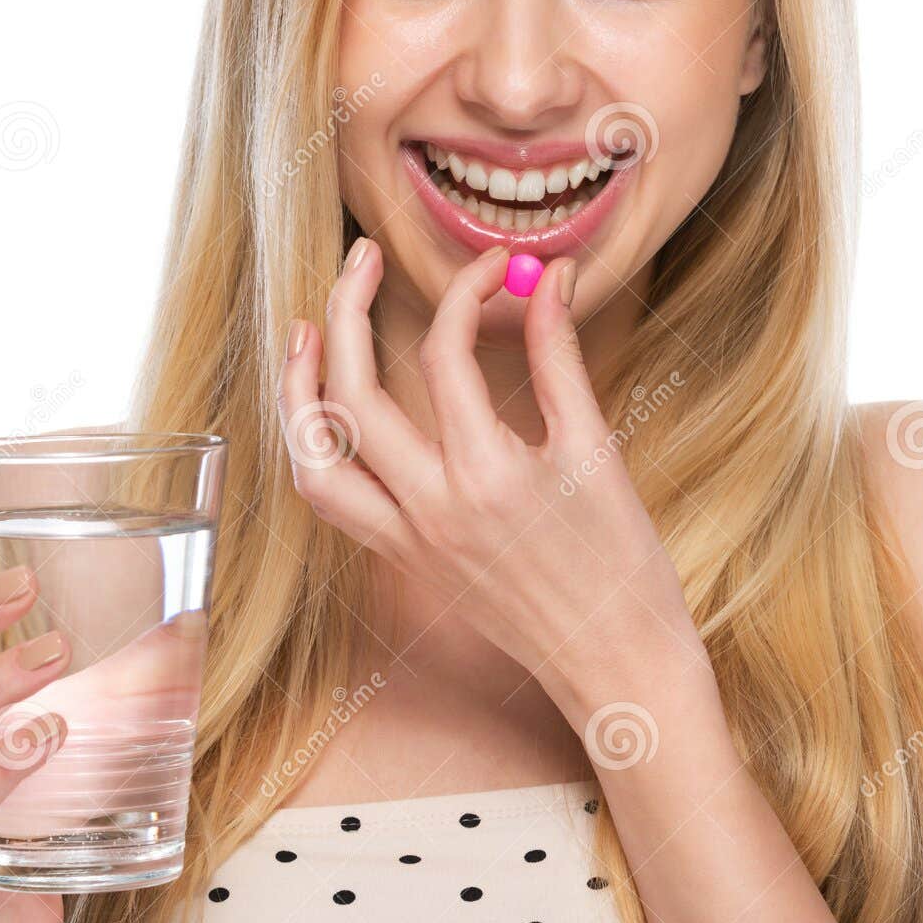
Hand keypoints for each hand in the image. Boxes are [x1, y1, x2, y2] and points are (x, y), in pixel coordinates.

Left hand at [276, 239, 706, 713]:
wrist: (618, 665)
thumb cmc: (623, 564)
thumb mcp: (597, 451)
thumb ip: (561, 358)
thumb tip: (547, 279)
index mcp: (488, 476)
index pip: (447, 355)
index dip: (467, 291)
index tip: (496, 264)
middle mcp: (432, 509)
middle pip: (351, 398)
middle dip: (344, 312)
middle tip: (360, 257)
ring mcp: (408, 542)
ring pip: (315, 461)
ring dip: (299, 391)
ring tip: (305, 332)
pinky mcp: (404, 563)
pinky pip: (333, 503)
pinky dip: (316, 451)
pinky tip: (326, 414)